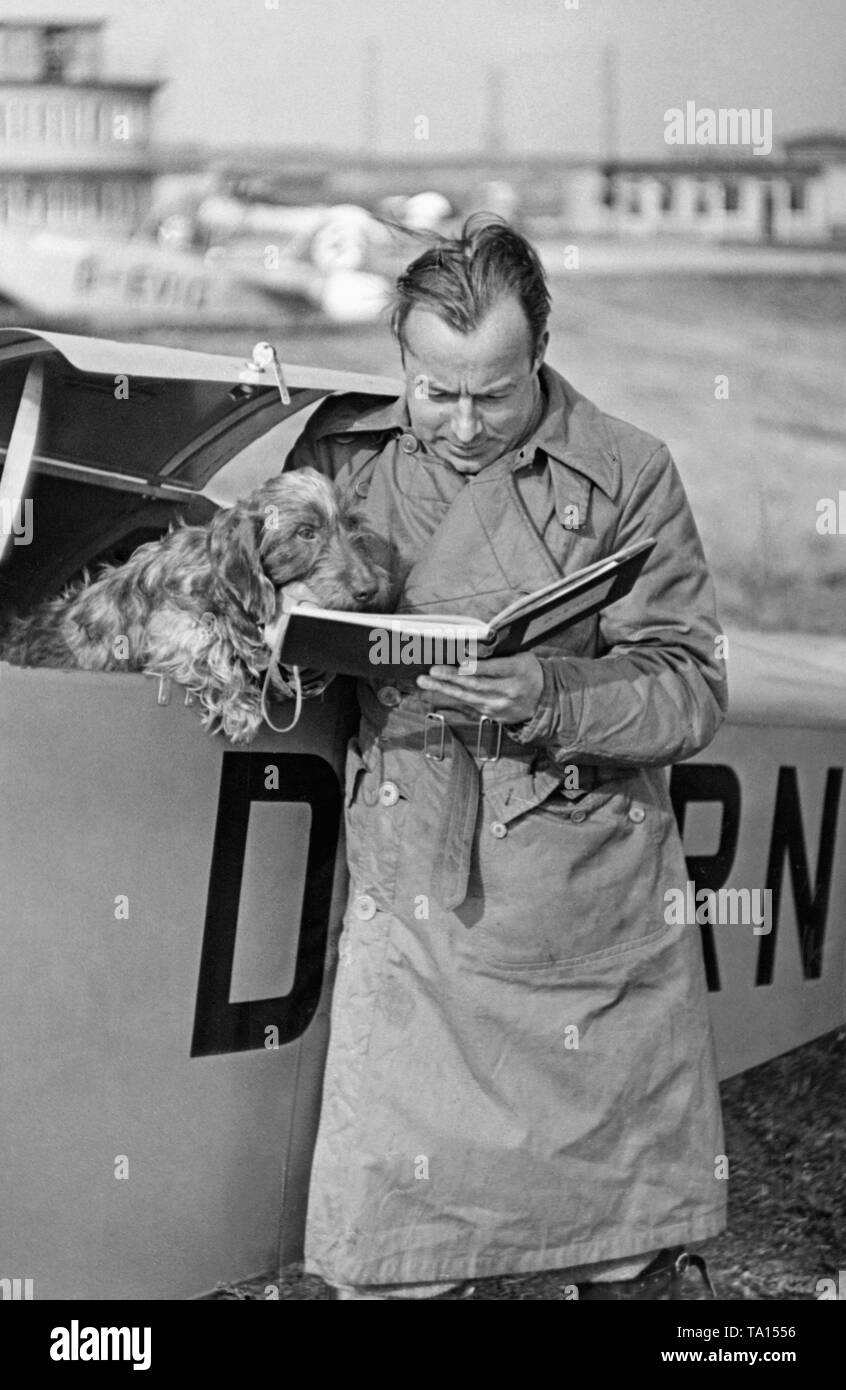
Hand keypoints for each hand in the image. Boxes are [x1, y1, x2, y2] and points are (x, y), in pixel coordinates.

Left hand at [417, 652, 544, 725]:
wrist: (543, 697)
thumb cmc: (526, 669)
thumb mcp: (519, 655)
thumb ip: (497, 653)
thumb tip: (469, 646)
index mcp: (518, 670)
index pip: (495, 669)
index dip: (477, 667)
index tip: (460, 662)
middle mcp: (510, 690)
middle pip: (477, 684)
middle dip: (452, 677)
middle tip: (433, 670)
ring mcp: (501, 705)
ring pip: (468, 697)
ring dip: (445, 688)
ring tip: (425, 680)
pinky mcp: (494, 715)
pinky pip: (470, 704)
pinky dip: (453, 695)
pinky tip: (438, 688)